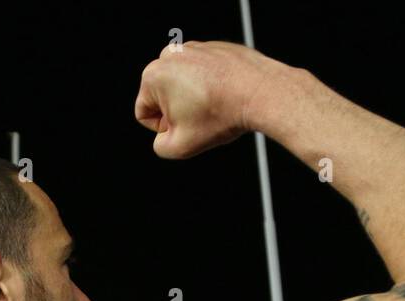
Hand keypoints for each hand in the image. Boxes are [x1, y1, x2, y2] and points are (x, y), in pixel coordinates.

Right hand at [134, 40, 295, 158]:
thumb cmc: (222, 115)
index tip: (185, 129)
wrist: (260, 92)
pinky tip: (225, 97)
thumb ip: (160, 147)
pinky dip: (211, 87)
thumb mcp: (181, 147)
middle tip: (201, 120)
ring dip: (195, 100)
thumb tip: (163, 139)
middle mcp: (170, 56)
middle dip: (179, 112)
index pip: (144, 113)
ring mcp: (194, 48)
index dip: (163, 129)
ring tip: (214, 108)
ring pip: (184, 86)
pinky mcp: (214, 48)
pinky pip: (204, 75)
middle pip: (164, 97)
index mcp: (154, 75)